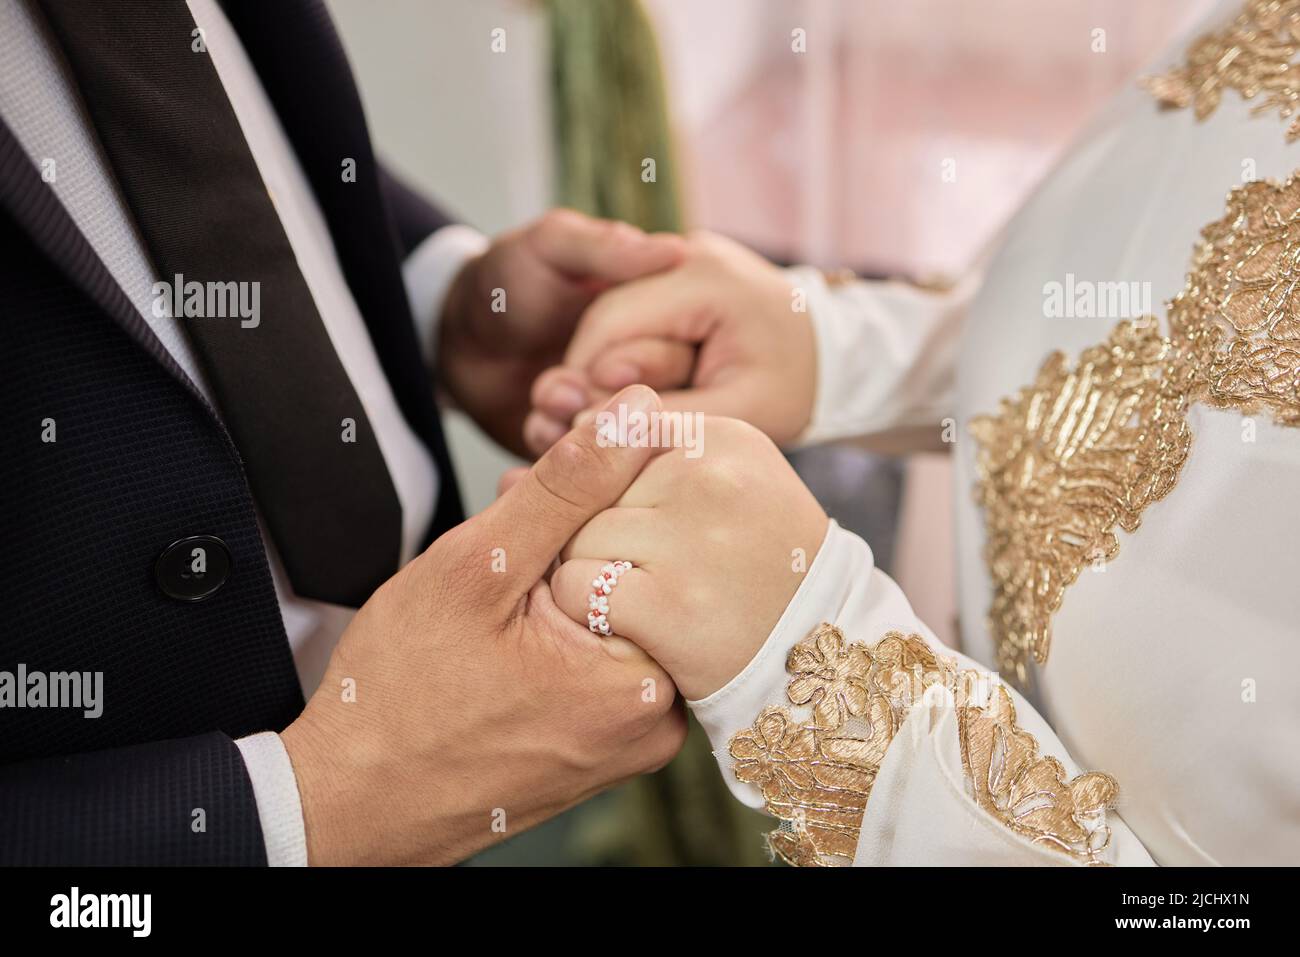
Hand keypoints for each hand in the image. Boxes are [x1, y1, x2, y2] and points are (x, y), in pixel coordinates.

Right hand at [280, 386, 686, 864]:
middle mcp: (658, 717)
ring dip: (566, 577)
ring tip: (496, 587)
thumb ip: (566, 486)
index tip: (530, 503)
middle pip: (640, 578)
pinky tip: (509, 621)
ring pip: (619, 613)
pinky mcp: (608, 747)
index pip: (658, 537)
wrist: (353, 802)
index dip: (592, 494)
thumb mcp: (478, 569)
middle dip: (576, 537)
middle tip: (500, 547)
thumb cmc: (400, 697)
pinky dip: (565, 624)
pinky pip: (604, 657)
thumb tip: (637, 410)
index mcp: (644, 676)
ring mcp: (634, 738)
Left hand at [437, 209, 689, 456]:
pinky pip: (608, 472)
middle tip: (563, 391)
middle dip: (615, 400)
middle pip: (677, 402)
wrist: (457, 340)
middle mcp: (664, 368)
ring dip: (592, 429)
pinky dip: (574, 454)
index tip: (604, 368)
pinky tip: (538, 428)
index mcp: (669, 313)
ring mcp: (635, 415)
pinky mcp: (604, 455)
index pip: (691, 349)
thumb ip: (604, 246)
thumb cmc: (506, 282)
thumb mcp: (550, 247)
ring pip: (643, 441)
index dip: (651, 361)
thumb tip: (675, 251)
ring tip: (546, 404)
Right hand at [524, 231, 817, 456]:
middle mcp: (688, 253)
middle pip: (605, 312)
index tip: (575, 424)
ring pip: (613, 311)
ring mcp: (683, 256)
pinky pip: (633, 310)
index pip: (612, 321)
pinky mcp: (679, 270)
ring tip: (603, 410)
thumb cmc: (795, 387)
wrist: (834, 354)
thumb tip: (589, 426)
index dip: (583, 375)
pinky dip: (624, 349)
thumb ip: (666, 417)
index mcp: (706, 280)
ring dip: (604, 361)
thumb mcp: (738, 412)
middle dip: (590, 370)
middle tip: (582, 422)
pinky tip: (621, 387)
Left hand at [543, 416, 828, 699]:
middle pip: (593, 490)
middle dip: (607, 533)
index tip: (662, 528)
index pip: (617, 444)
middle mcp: (712, 477)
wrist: (812, 657)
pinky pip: (573, 588)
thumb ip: (654, 449)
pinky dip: (587, 614)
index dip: (619, 494)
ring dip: (594, 575)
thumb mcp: (730, 479)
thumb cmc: (755, 565)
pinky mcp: (668, 604)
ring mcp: (691, 540)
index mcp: (726, 438)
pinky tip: (631, 625)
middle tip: (665, 570)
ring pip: (576, 538)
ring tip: (653, 597)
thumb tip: (567, 429)